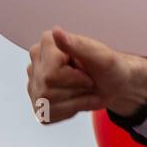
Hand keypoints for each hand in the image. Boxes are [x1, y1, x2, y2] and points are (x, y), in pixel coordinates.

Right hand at [26, 25, 146, 124]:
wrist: (113, 85)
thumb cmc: (110, 67)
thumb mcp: (101, 57)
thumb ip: (77, 45)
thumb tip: (55, 31)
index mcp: (48, 43)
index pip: (51, 74)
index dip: (76, 79)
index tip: (88, 73)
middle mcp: (36, 61)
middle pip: (48, 90)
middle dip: (76, 90)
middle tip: (88, 82)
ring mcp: (33, 82)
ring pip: (47, 104)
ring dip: (75, 102)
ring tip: (84, 91)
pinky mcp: (37, 101)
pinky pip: (48, 115)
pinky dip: (69, 111)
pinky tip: (77, 101)